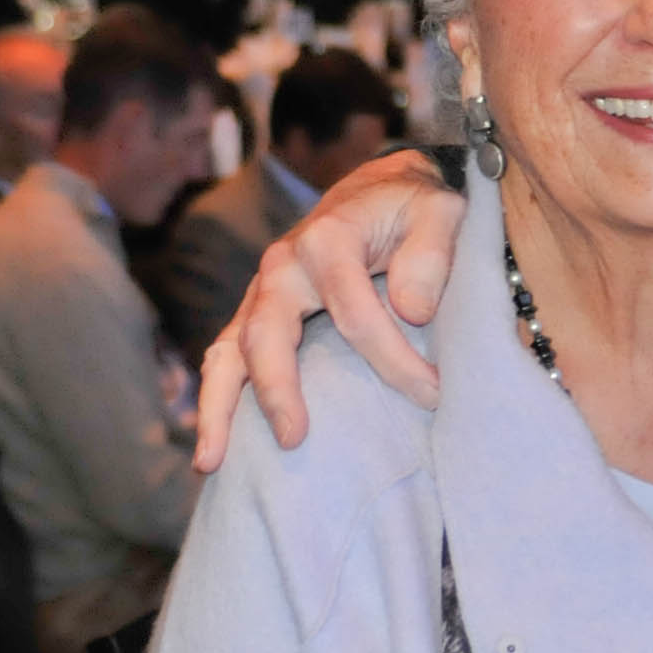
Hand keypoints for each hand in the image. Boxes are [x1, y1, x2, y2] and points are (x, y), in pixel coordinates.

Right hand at [193, 153, 467, 470]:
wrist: (381, 190)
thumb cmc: (414, 206)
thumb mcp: (440, 211)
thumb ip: (431, 254)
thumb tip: (411, 310)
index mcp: (327, 240)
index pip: (356, 315)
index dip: (395, 360)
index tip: (433, 394)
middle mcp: (282, 266)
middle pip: (268, 335)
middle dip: (278, 390)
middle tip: (295, 440)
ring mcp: (263, 291)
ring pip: (229, 352)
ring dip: (219, 407)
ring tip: (212, 462)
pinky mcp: (259, 311)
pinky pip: (228, 357)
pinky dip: (217, 398)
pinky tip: (215, 446)